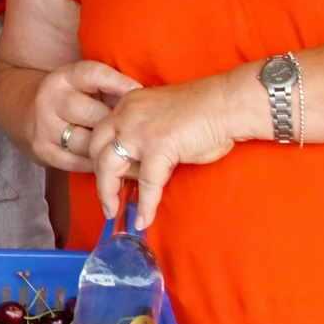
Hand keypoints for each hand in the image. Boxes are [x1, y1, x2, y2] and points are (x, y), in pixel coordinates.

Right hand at [29, 60, 141, 172]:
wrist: (22, 110)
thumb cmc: (69, 96)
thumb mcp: (82, 83)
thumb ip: (108, 89)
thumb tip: (148, 99)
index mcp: (64, 77)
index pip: (94, 74)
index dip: (119, 83)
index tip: (140, 91)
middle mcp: (51, 99)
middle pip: (94, 115)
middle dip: (118, 125)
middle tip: (141, 132)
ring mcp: (44, 127)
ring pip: (87, 143)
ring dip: (110, 150)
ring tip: (132, 153)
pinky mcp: (42, 150)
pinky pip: (77, 162)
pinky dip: (96, 164)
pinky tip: (111, 163)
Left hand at [84, 75, 241, 229]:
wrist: (227, 103)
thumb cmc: (204, 112)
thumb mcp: (160, 118)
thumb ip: (144, 137)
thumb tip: (137, 169)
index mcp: (127, 105)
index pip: (101, 133)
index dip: (99, 158)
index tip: (104, 177)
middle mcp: (126, 115)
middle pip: (96, 150)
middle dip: (99, 178)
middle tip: (106, 199)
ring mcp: (139, 131)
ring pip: (109, 166)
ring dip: (108, 193)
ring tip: (113, 211)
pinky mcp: (157, 148)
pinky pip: (146, 184)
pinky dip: (145, 205)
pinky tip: (143, 220)